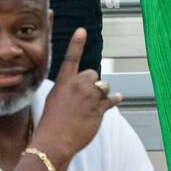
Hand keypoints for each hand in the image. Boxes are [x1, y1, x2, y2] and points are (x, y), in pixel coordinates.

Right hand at [30, 28, 121, 170]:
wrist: (55, 141)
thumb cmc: (51, 123)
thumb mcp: (54, 99)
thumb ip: (66, 89)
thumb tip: (77, 86)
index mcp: (63, 82)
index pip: (71, 58)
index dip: (76, 43)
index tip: (81, 30)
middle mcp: (77, 85)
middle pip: (92, 74)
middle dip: (91, 84)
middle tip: (84, 99)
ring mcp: (89, 96)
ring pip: (103, 87)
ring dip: (100, 95)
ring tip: (91, 107)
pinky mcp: (99, 108)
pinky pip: (112, 99)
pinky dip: (115, 99)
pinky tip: (119, 98)